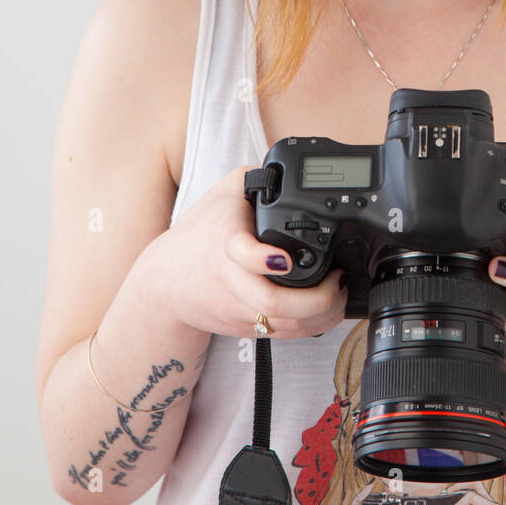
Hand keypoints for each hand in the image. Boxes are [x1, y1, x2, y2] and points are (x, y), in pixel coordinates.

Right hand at [145, 164, 347, 340]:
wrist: (165, 284)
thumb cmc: (198, 235)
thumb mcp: (222, 194)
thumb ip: (254, 177)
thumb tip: (284, 169)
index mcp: (226, 246)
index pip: (242, 256)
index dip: (264, 259)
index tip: (285, 259)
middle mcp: (233, 282)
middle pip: (272, 304)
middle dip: (316, 298)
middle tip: (338, 278)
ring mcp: (241, 309)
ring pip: (286, 326)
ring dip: (323, 315)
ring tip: (340, 293)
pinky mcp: (247, 328)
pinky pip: (286, 335)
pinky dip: (313, 326)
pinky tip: (329, 309)